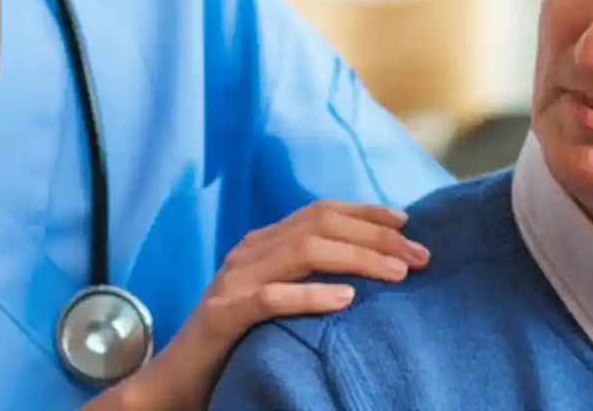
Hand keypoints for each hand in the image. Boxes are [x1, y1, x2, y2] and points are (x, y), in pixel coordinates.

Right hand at [82, 200, 429, 409]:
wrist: (174, 382)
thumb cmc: (235, 344)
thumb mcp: (276, 301)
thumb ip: (308, 278)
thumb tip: (369, 269)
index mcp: (262, 244)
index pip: (321, 211)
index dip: (366, 212)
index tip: (407, 222)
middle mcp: (248, 253)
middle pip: (320, 223)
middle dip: (375, 234)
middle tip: (418, 255)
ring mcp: (233, 281)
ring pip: (303, 250)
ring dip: (358, 258)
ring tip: (397, 273)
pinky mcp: (221, 316)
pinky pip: (271, 297)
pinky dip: (311, 295)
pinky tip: (346, 299)